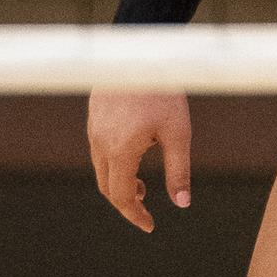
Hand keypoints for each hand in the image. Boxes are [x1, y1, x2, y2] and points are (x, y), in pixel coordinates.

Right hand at [87, 89, 192, 232]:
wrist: (141, 49)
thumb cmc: (163, 90)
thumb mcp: (178, 132)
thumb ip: (179, 170)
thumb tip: (183, 204)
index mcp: (120, 150)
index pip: (120, 196)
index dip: (135, 215)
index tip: (149, 227)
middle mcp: (100, 142)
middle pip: (106, 186)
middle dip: (125, 203)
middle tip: (146, 211)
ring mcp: (93, 129)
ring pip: (101, 168)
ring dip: (119, 183)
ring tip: (142, 187)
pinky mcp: (94, 116)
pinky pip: (99, 150)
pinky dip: (113, 164)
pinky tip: (134, 156)